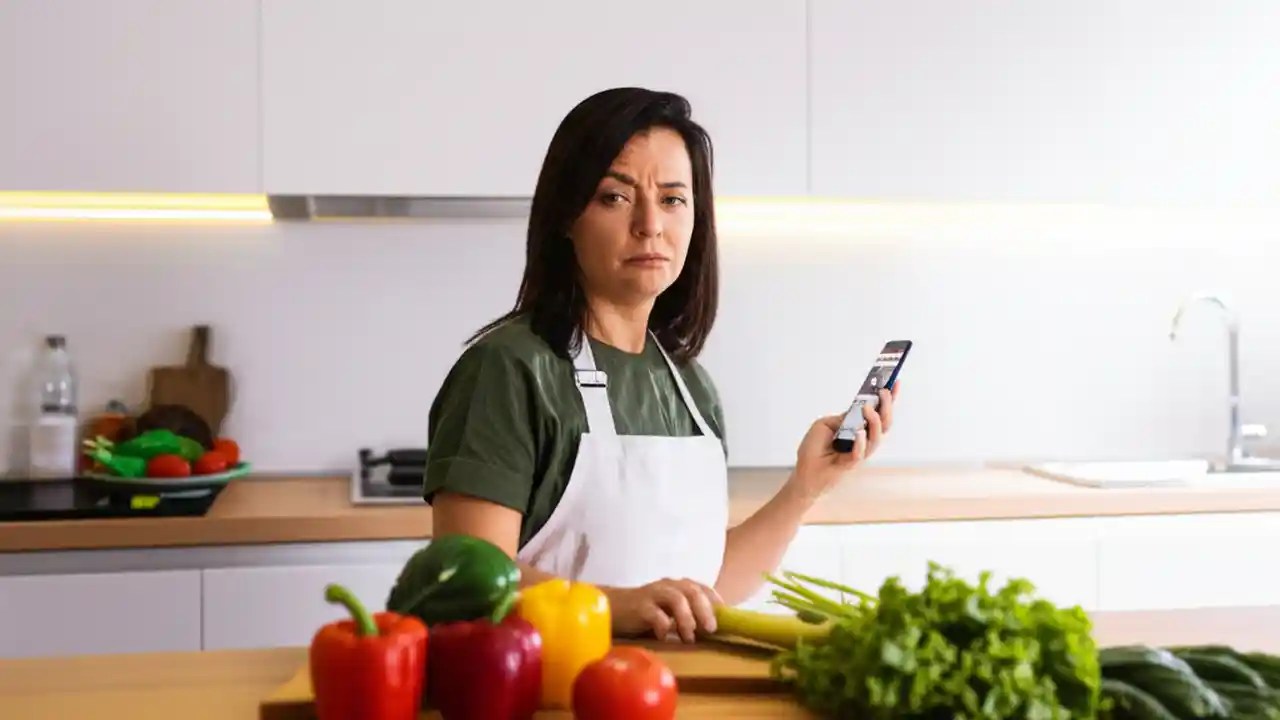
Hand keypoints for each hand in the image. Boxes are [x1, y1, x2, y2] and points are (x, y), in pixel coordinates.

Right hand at [604, 578, 722, 642]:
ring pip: (676, 598)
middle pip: (692, 590)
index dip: (714, 600)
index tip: (724, 617)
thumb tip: (712, 629)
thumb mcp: (669, 611)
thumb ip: (688, 615)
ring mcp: (652, 594)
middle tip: (710, 629)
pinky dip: (663, 626)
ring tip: (689, 637)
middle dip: (704, 610)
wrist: (613, 608)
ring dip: (686, 619)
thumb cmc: (645, 612)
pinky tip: (664, 637)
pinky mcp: (639, 606)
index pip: (701, 587)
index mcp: (676, 586)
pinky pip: (655, 614)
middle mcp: (666, 586)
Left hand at [789, 384, 900, 500]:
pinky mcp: (851, 464)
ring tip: (867, 408)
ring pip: (876, 437)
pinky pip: (860, 453)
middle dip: (887, 407)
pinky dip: (860, 442)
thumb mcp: (824, 424)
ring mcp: (859, 452)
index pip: (877, 413)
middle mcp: (863, 440)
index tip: (894, 382)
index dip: (888, 399)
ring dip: (875, 421)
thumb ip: (842, 417)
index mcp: (857, 429)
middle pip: (884, 424)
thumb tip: (856, 411)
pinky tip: (859, 432)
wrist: (803, 473)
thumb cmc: (812, 451)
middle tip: (884, 392)